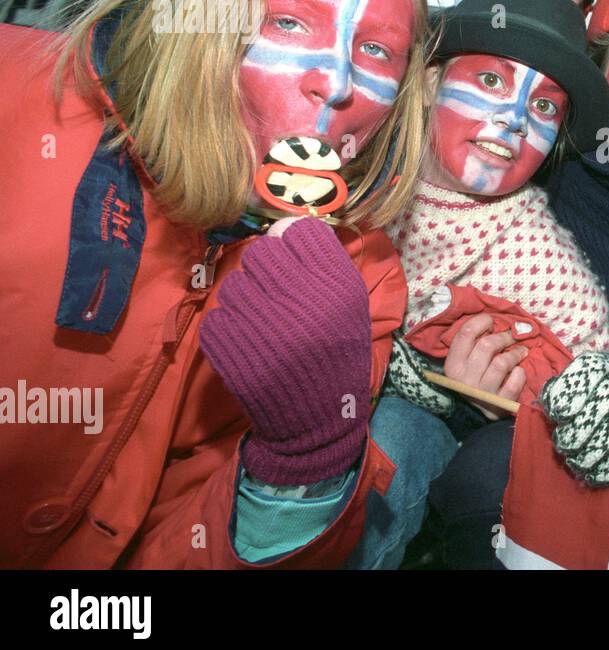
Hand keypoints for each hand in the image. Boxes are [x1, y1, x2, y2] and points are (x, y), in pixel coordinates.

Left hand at [199, 217, 372, 485]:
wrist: (316, 422)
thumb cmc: (337, 358)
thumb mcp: (351, 309)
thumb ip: (326, 265)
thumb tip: (285, 228)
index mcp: (335, 288)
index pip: (300, 234)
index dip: (294, 247)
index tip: (296, 266)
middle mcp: (299, 300)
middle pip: (262, 254)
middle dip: (264, 271)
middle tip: (274, 295)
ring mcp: (260, 324)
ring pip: (234, 286)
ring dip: (244, 302)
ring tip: (262, 327)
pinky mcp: (229, 348)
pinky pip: (216, 319)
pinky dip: (228, 331)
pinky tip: (248, 347)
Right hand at [444, 313, 528, 419]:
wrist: (478, 412)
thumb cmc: (475, 377)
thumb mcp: (466, 360)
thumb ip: (474, 341)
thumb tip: (495, 318)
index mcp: (452, 364)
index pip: (466, 333)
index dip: (483, 321)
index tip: (492, 323)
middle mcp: (463, 380)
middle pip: (487, 345)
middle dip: (504, 336)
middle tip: (512, 336)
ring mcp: (481, 393)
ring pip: (502, 362)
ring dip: (515, 353)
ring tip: (521, 351)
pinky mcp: (498, 405)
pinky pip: (514, 382)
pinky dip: (520, 374)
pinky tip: (519, 371)